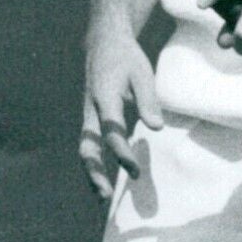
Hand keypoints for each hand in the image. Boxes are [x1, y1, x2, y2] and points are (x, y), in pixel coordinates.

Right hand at [80, 29, 161, 202]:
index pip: (111, 130)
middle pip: (87, 145)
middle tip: (105, 195)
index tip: (134, 170)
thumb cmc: (126, 57)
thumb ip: (148, 100)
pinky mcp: (91, 119)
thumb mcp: (142, 72)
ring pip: (85, 148)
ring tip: (103, 197)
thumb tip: (156, 128)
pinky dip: (95, 164)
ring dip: (92, 173)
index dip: (121, 152)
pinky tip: (104, 182)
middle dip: (94, 171)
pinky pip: (90, 145)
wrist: (103, 43)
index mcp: (104, 96)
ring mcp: (88, 115)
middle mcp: (91, 109)